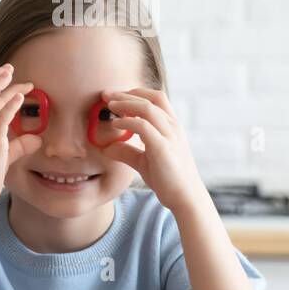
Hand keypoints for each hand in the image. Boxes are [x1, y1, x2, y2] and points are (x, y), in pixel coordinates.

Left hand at [101, 88, 206, 212]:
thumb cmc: (166, 178)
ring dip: (125, 104)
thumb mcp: (142, 161)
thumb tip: (106, 147)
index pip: (156, 98)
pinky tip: (115, 124)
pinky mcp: (163, 148)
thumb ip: (127, 151)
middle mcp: (173, 127)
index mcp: (171, 126)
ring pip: (148, 108)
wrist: (184, 196)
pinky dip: (128, 122)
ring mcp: (170, 136)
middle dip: (126, 93)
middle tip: (105, 94)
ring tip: (108, 106)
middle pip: (151, 98)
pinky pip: (144, 127)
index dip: (135, 93)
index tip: (114, 95)